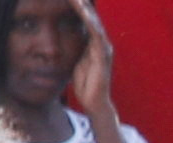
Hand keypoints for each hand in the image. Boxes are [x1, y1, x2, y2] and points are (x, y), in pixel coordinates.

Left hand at [71, 0, 116, 116]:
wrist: (94, 102)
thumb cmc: (86, 84)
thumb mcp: (78, 60)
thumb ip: (78, 48)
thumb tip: (68, 39)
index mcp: (95, 44)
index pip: (87, 20)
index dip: (78, 8)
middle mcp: (102, 44)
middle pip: (92, 18)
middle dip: (82, 4)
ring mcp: (104, 49)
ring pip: (94, 23)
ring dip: (85, 9)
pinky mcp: (103, 56)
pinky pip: (96, 34)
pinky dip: (90, 22)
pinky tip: (83, 11)